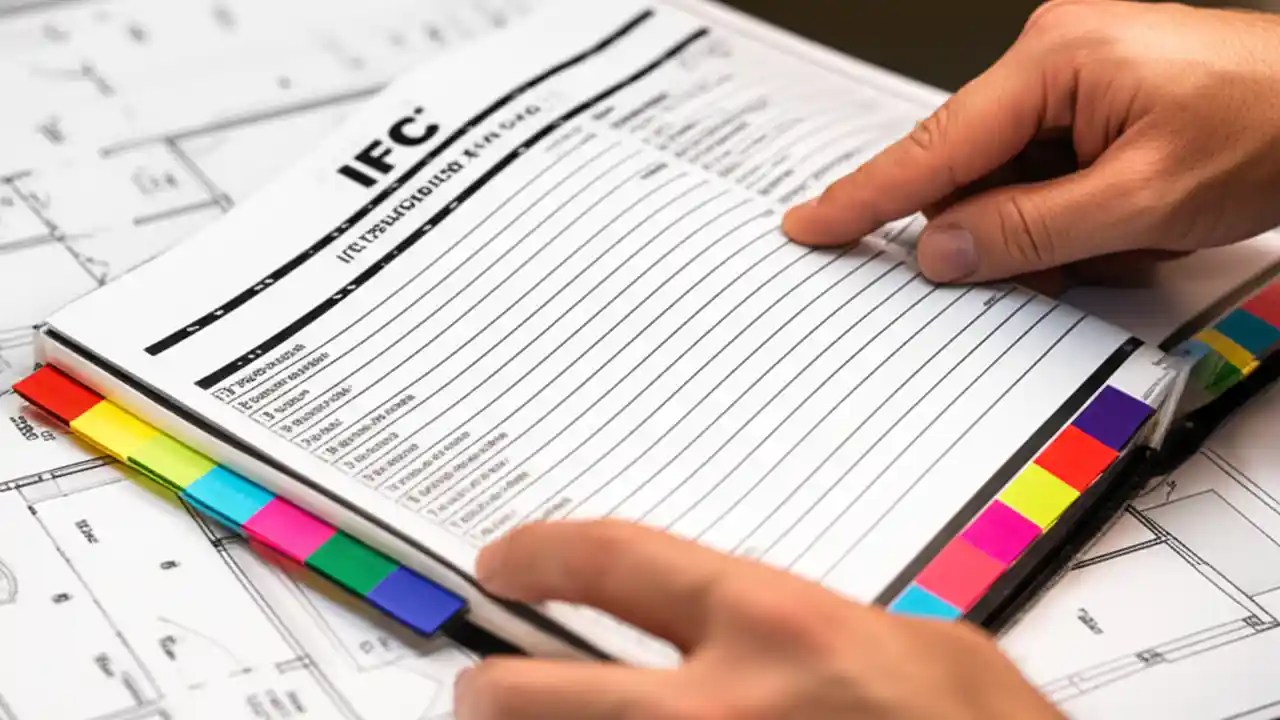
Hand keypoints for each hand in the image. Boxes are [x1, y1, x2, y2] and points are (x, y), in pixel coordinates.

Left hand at [454, 520, 1060, 719]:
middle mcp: (721, 714)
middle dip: (489, 687)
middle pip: (531, 694)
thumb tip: (774, 629)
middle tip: (481, 682)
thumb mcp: (926, 650)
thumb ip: (825, 629)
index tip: (509, 562)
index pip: (615, 561)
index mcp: (778, 630)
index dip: (543, 554)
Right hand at [783, 0, 1279, 283]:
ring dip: (1051, 233)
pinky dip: (1076, 219)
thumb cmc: (1275, 123)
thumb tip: (942, 249)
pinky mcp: (1099, 107)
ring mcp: (1077, 83)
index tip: (811, 223)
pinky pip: (1050, 178)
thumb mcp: (1145, 200)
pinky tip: (1127, 227)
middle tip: (1058, 268)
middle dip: (1002, 234)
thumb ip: (1030, 230)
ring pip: (1012, 184)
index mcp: (1053, 61)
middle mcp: (1054, 61)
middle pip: (972, 172)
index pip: (934, 146)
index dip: (866, 195)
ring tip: (1125, 241)